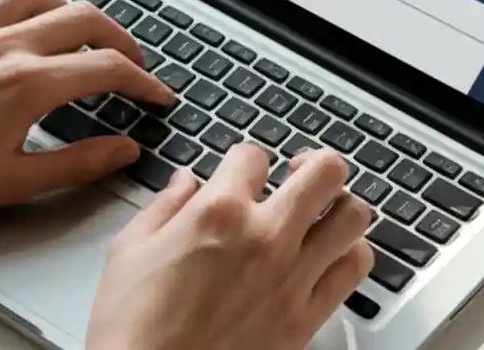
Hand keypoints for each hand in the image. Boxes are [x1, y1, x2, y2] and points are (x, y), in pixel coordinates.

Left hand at [0, 0, 173, 218]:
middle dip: (119, 38)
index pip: (106, 68)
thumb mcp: (14, 182)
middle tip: (131, 63)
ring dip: (64, 6)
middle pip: (82, 17)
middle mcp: (1, 47)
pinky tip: (7, 11)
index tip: (156, 94)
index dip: (143, 81)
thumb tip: (123, 151)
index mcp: (26, 85)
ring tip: (77, 32)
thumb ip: (78, 164)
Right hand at [87, 146, 374, 349]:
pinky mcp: (306, 317)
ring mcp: (292, 277)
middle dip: (312, 164)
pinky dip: (349, 254)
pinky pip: (354, 270)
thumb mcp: (129, 251)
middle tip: (298, 174)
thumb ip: (164, 207)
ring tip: (321, 213)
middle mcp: (265, 238)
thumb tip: (183, 183)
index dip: (245, 160)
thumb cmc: (133, 329)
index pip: (254, 155)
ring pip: (353, 215)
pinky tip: (330, 255)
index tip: (240, 173)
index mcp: (219, 213)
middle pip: (325, 170)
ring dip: (339, 207)